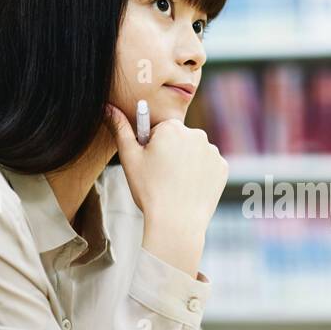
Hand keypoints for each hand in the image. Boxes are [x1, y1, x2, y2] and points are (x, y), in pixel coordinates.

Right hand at [105, 103, 227, 242]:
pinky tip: (190, 188)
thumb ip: (119, 128)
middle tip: (162, 177)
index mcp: (172, 127)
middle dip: (171, 152)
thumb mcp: (129, 158)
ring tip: (176, 184)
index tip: (151, 165)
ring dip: (186, 162)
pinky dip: (200, 174)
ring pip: (194, 152)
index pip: (160, 130)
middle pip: (179, 139)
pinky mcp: (222, 168)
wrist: (176, 223)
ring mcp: (212, 151)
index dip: (152, 148)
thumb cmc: (149, 190)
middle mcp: (196, 134)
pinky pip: (208, 166)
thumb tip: (107, 106)